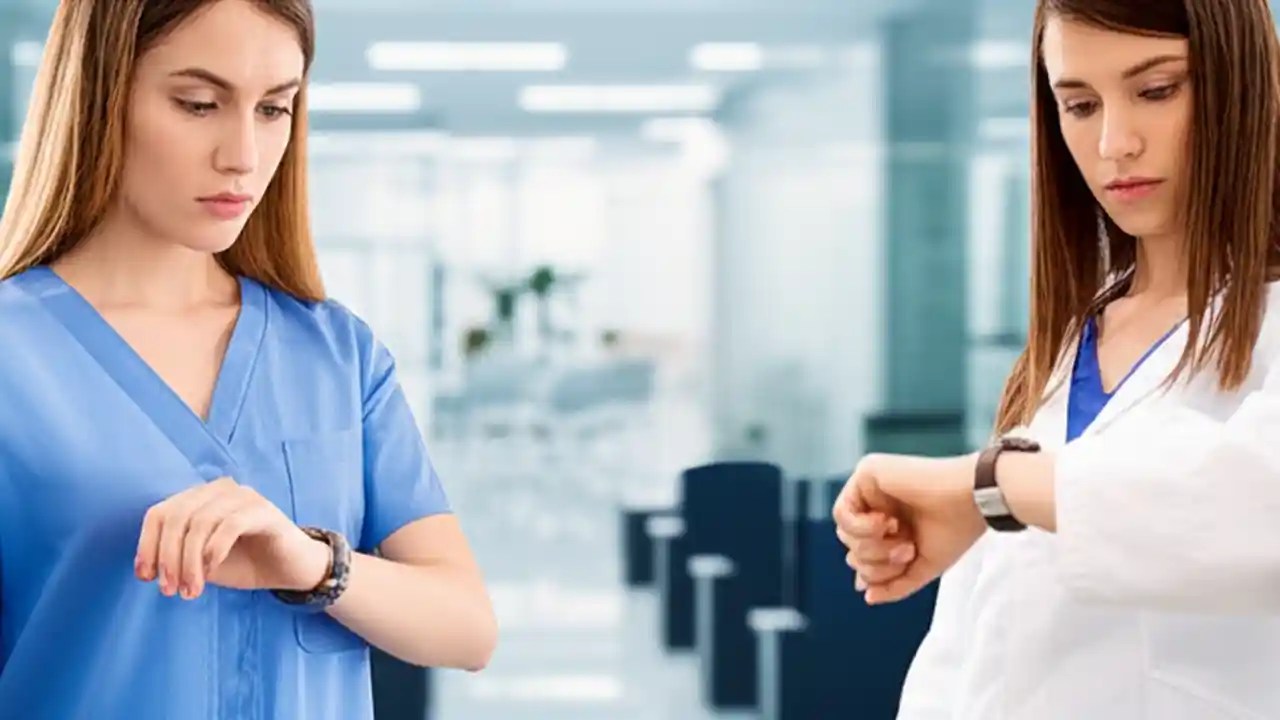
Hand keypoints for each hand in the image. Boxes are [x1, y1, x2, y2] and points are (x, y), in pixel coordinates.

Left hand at [134, 477, 329, 599]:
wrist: (291, 569)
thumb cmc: (245, 562)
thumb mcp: (201, 562)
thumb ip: (178, 557)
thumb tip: (148, 568)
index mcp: (200, 498)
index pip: (159, 513)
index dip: (147, 545)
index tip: (146, 578)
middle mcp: (219, 490)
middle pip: (176, 517)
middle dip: (167, 557)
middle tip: (169, 590)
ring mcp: (243, 497)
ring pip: (200, 522)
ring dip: (189, 561)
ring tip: (190, 590)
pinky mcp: (264, 511)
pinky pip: (229, 525)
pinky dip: (214, 551)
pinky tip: (212, 571)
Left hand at [833, 453, 985, 604]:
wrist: (974, 500)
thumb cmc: (955, 530)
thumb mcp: (922, 566)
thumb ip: (894, 583)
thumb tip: (866, 596)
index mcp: (890, 523)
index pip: (861, 556)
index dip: (876, 572)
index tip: (906, 562)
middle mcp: (877, 504)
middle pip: (850, 546)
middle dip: (874, 561)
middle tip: (907, 551)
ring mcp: (870, 487)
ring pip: (843, 532)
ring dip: (872, 546)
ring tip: (903, 539)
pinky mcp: (867, 471)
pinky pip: (841, 512)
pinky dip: (861, 528)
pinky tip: (887, 523)